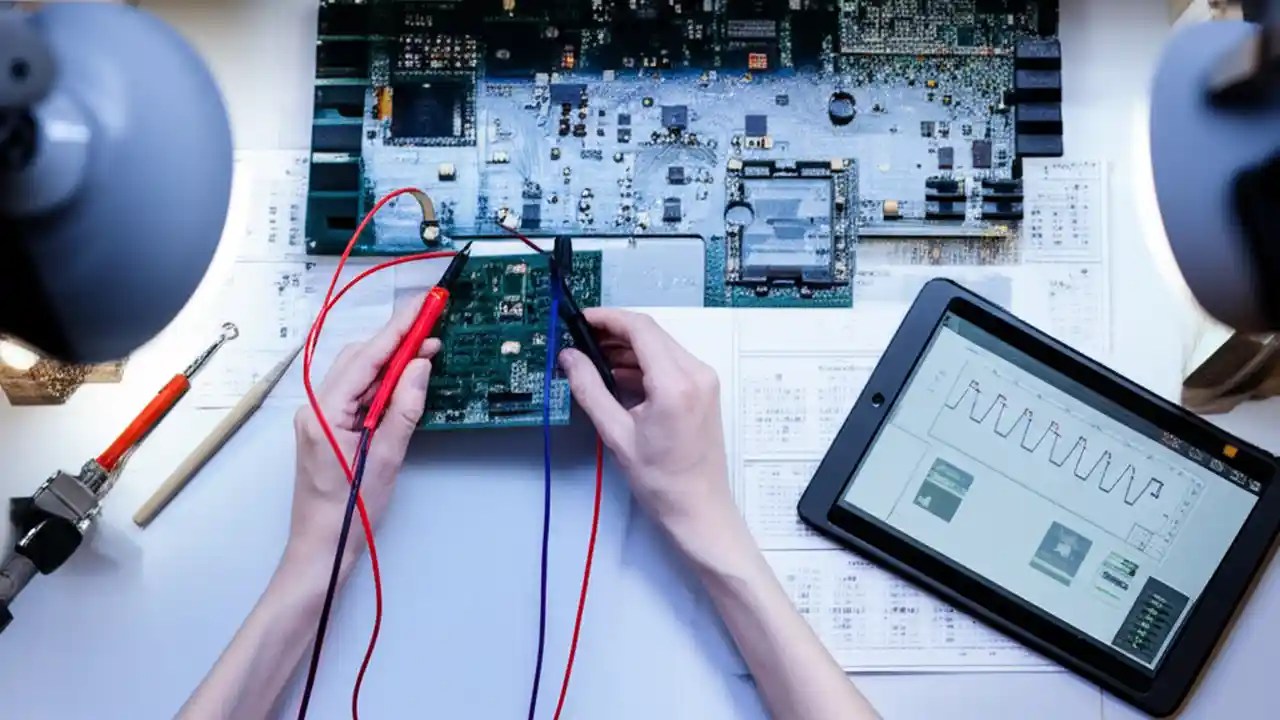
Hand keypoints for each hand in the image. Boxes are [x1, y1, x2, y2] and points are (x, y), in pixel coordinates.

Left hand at [289, 299, 440, 570]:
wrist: (320, 550)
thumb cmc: (348, 513)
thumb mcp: (386, 459)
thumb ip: (403, 409)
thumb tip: (419, 366)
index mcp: (324, 411)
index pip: (366, 357)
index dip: (399, 327)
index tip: (425, 305)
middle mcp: (315, 407)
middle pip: (359, 358)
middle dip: (397, 340)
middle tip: (435, 328)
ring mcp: (319, 417)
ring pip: (358, 374)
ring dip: (391, 361)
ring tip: (427, 351)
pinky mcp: (327, 427)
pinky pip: (357, 393)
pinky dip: (382, 384)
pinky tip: (404, 381)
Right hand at [560, 309, 731, 537]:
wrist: (699, 508)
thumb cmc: (661, 481)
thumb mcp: (616, 434)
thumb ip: (590, 389)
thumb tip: (570, 358)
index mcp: (675, 383)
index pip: (640, 329)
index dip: (607, 318)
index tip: (581, 320)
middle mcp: (696, 374)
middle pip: (651, 333)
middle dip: (614, 332)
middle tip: (580, 341)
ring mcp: (703, 381)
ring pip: (660, 346)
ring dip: (628, 348)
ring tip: (593, 360)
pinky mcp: (703, 390)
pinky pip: (670, 363)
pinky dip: (643, 363)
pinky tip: (617, 376)